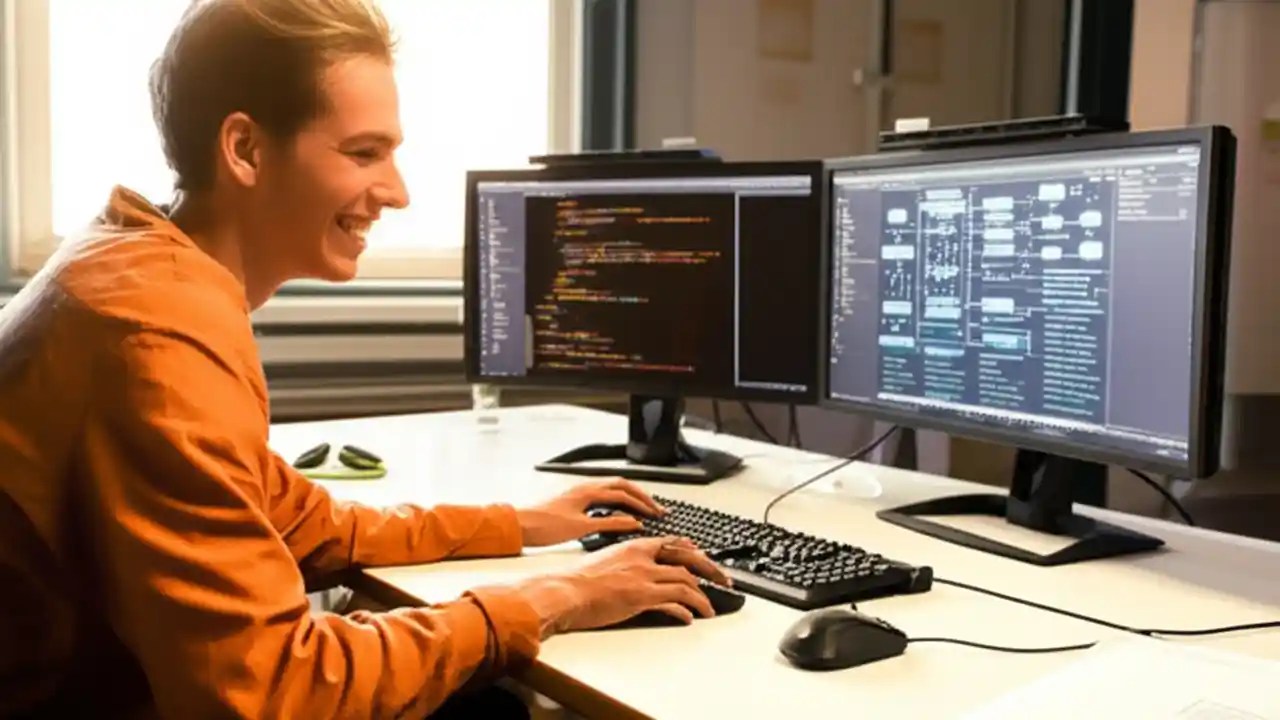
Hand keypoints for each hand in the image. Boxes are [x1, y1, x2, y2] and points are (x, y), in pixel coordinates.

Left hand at [515, 478, 664, 546]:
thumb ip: (610, 524)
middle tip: (656, 508)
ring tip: (642, 507)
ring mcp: (578, 491)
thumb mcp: (582, 528)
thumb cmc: (544, 525)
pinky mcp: (573, 499)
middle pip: (621, 485)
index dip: (643, 504)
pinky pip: (601, 495)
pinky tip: (617, 511)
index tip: (656, 514)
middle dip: (641, 496)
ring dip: (629, 496)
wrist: (519, 525)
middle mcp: (585, 487)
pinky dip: (615, 501)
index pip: (624, 494)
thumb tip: (633, 523)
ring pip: (611, 488)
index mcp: (589, 491)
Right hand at [517, 537, 731, 636]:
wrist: (564, 591)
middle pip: (689, 559)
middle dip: (711, 570)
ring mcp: (644, 577)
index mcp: (634, 546)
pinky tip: (689, 618)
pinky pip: (674, 603)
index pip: (673, 543)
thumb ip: (626, 560)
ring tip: (709, 608)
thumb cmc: (578, 580)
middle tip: (723, 580)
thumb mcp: (606, 559)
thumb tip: (637, 570)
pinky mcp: (641, 597)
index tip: (704, 556)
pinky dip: (686, 610)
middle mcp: (643, 558)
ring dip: (702, 597)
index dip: (693, 550)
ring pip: (686, 582)